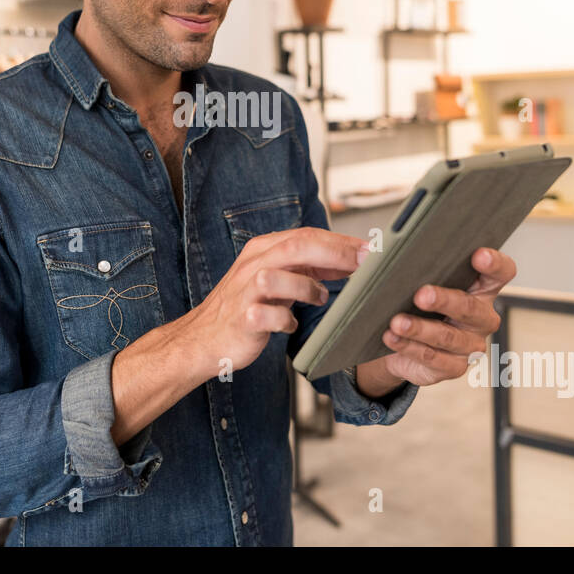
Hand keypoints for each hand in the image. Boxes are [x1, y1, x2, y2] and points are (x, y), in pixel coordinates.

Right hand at [182, 227, 367, 381]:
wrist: (202, 338)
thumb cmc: (245, 307)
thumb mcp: (277, 279)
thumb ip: (307, 268)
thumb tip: (349, 260)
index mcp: (263, 250)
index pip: (306, 235)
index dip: (340, 241)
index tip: (370, 250)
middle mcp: (253, 265)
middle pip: (296, 246)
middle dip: (334, 253)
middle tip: (363, 264)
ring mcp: (245, 291)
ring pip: (280, 276)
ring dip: (308, 287)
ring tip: (319, 298)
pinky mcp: (242, 319)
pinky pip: (270, 316)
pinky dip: (287, 321)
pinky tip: (290, 325)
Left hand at [364, 247, 515, 387]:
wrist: (398, 341)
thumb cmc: (410, 300)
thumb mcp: (407, 276)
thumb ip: (399, 260)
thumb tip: (371, 250)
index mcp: (480, 286)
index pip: (501, 272)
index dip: (494, 264)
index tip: (478, 255)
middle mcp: (481, 316)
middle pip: (471, 307)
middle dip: (445, 300)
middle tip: (421, 294)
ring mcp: (469, 344)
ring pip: (448, 337)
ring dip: (420, 329)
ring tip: (397, 321)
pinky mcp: (452, 367)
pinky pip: (432, 358)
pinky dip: (409, 347)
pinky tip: (392, 337)